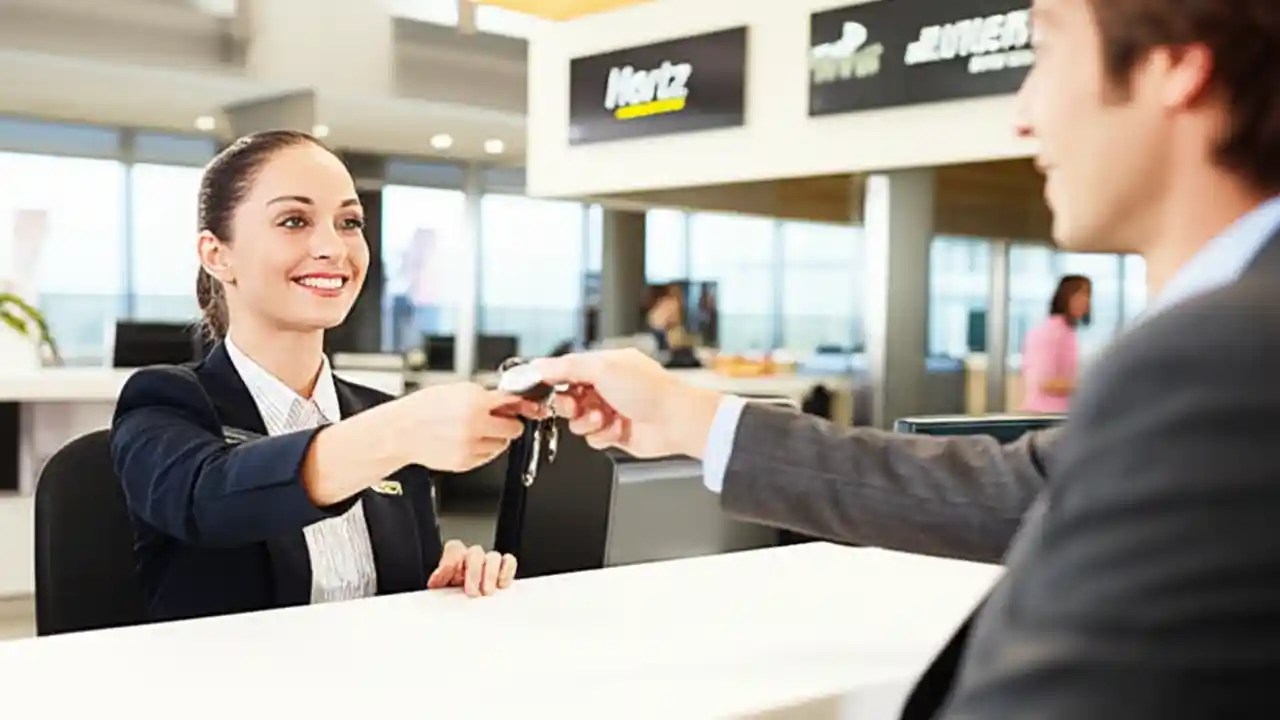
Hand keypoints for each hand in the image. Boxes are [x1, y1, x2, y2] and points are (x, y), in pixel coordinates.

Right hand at [395, 383, 538, 471]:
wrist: (402, 430)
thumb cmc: (425, 408)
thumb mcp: (458, 390)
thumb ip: (486, 396)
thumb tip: (509, 401)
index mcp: (475, 402)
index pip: (513, 404)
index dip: (523, 406)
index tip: (530, 408)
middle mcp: (475, 425)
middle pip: (514, 429)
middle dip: (509, 424)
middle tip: (499, 419)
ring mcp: (471, 446)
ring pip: (502, 445)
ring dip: (496, 438)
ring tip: (476, 429)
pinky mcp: (466, 462)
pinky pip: (488, 457)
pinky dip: (483, 450)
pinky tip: (467, 440)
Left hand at [427, 539, 516, 596]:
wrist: (464, 602)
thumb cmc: (453, 595)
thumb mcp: (441, 591)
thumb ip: (438, 583)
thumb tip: (435, 582)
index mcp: (455, 558)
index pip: (454, 549)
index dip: (449, 563)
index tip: (444, 581)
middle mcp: (472, 557)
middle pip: (475, 553)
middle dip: (474, 573)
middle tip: (473, 593)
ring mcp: (489, 562)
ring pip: (494, 556)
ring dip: (490, 575)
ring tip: (487, 593)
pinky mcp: (503, 569)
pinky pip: (509, 562)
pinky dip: (507, 572)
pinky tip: (501, 586)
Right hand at [529, 349, 721, 458]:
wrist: (676, 421)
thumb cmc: (650, 390)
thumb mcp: (603, 368)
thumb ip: (567, 366)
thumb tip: (540, 365)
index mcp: (604, 365)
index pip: (566, 370)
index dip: (553, 381)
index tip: (542, 388)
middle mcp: (606, 386)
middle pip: (567, 398)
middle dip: (569, 405)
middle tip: (577, 405)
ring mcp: (610, 410)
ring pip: (577, 421)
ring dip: (588, 422)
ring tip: (605, 417)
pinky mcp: (615, 432)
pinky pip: (592, 438)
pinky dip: (602, 435)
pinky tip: (617, 428)